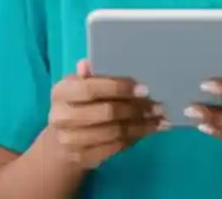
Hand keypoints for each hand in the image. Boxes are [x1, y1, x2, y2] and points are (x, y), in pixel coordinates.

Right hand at [46, 59, 167, 169]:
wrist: (61, 142)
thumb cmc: (76, 105)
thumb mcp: (78, 86)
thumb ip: (88, 77)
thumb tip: (86, 63)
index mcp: (60, 93)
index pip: (90, 89)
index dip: (118, 89)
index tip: (144, 89)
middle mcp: (62, 118)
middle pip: (106, 113)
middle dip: (137, 109)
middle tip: (159, 106)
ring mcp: (72, 141)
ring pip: (115, 132)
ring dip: (142, 125)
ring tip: (160, 119)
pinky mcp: (84, 158)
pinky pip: (116, 147)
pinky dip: (136, 137)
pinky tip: (150, 130)